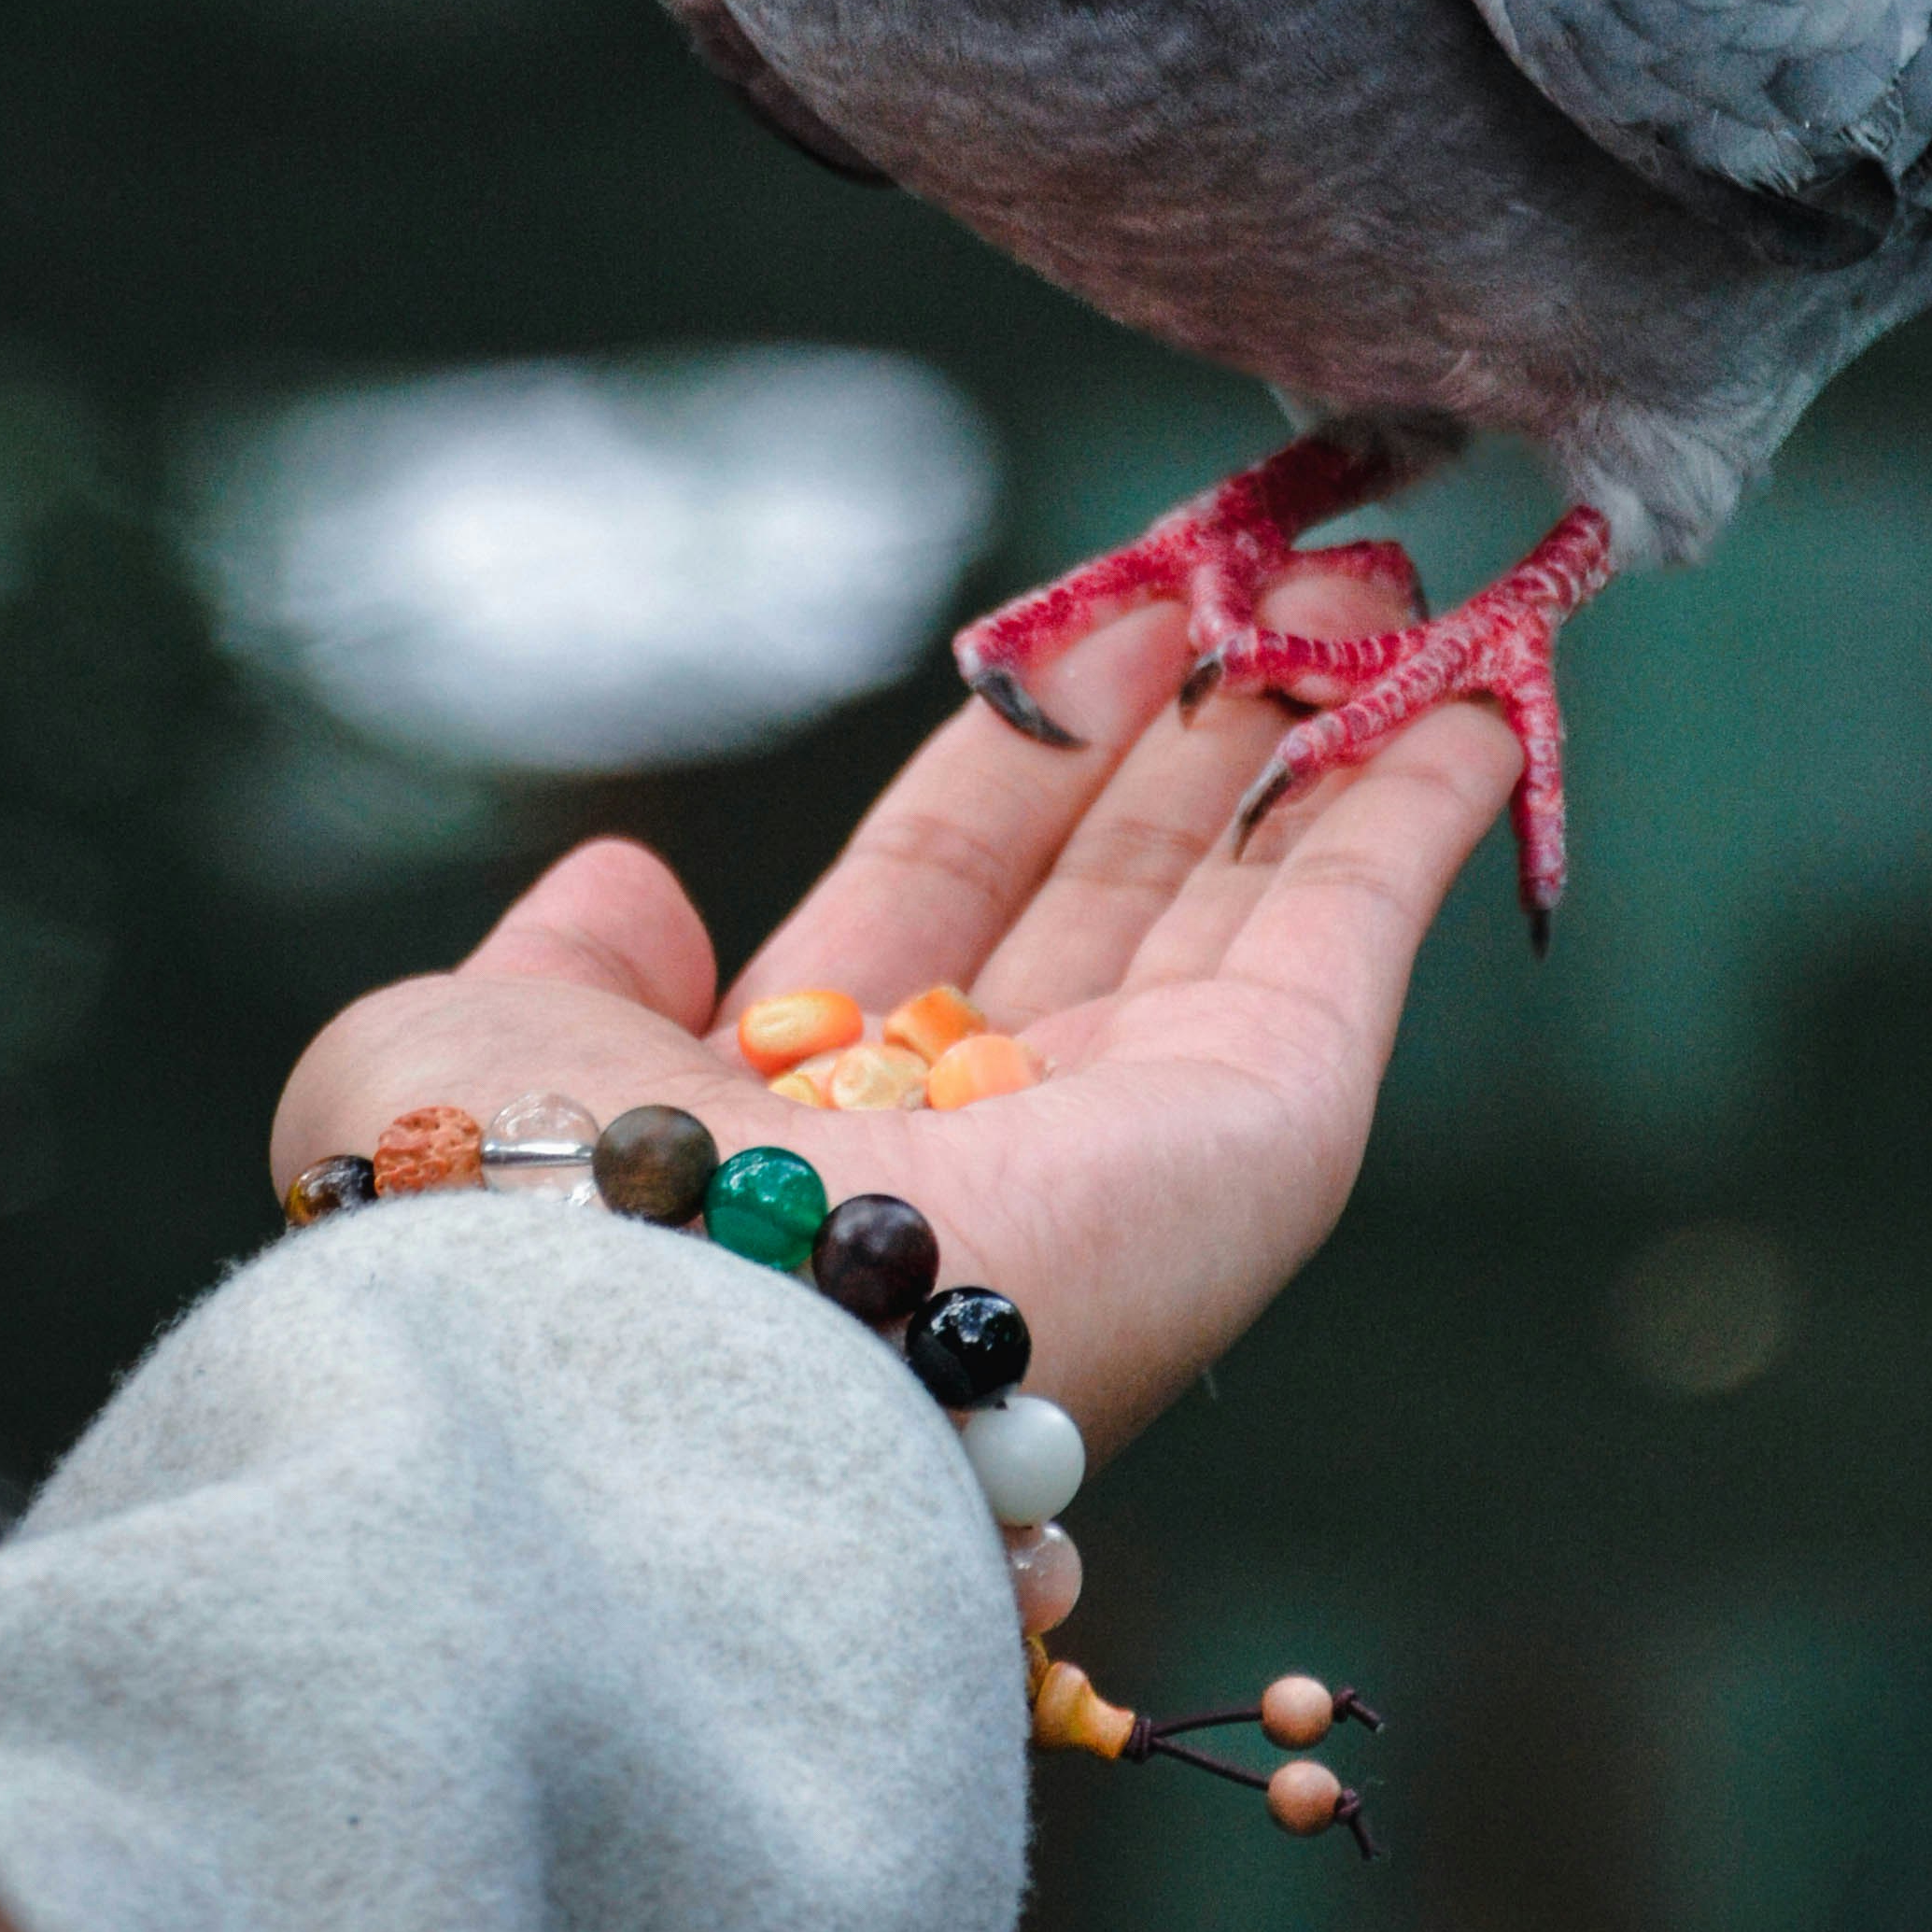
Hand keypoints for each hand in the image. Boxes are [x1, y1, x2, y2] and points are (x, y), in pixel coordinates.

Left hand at [270, 556, 1514, 1459]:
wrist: (637, 1369)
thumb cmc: (515, 1224)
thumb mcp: (456, 1059)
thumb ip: (554, 970)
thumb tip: (629, 886)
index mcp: (810, 1115)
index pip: (952, 889)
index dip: (1035, 744)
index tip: (1118, 608)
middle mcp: (989, 1133)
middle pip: (1126, 881)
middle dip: (1204, 715)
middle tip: (1286, 562)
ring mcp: (1142, 1139)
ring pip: (1255, 895)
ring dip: (1329, 727)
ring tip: (1382, 572)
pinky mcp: (1263, 1135)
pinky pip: (1357, 933)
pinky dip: (1427, 804)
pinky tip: (1475, 685)